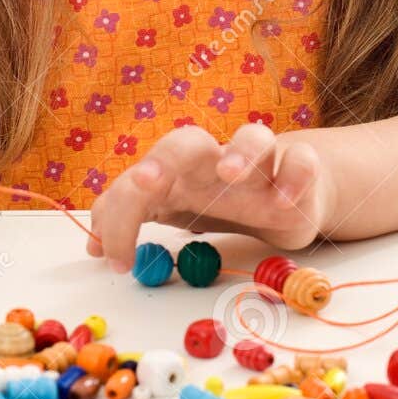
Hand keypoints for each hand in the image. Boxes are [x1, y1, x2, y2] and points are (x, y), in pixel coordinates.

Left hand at [85, 122, 334, 271]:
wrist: (285, 192)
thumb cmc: (219, 200)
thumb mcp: (173, 210)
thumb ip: (130, 220)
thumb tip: (93, 246)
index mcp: (177, 171)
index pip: (139, 180)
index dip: (120, 215)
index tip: (116, 261)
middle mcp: (215, 160)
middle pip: (187, 141)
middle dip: (166, 158)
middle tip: (149, 183)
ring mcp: (261, 165)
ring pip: (255, 137)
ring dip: (240, 152)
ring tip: (229, 174)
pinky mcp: (301, 173)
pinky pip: (303, 161)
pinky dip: (297, 174)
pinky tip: (286, 200)